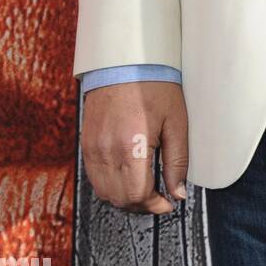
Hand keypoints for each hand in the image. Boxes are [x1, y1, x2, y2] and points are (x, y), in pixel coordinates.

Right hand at [81, 81, 187, 213]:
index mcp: (132, 146)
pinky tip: (126, 176)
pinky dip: (110, 185)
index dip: (155, 205)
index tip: (168, 202)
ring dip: (124, 197)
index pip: (138, 195)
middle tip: (159, 197)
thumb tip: (179, 192)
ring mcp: (92, 147)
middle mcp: (107, 150)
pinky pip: (94, 177)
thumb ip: (177, 161)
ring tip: (144, 188)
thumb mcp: (176, 121)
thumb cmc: (154, 84)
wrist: (125, 59)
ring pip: (104, 192)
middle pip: (120, 199)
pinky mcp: (86, 143)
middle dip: (142, 205)